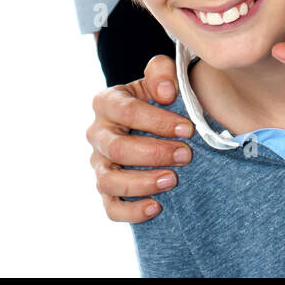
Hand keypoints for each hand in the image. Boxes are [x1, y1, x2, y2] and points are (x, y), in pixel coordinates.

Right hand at [87, 53, 193, 222]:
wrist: (154, 122)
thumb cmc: (157, 98)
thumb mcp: (160, 77)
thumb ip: (162, 72)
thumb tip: (166, 92)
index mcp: (106, 102)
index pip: (127, 112)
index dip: (158, 121)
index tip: (187, 129)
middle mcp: (97, 134)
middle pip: (117, 149)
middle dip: (154, 154)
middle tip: (186, 155)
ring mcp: (98, 164)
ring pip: (109, 181)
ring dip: (143, 183)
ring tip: (172, 180)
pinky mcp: (106, 190)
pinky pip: (111, 208)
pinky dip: (131, 212)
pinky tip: (156, 208)